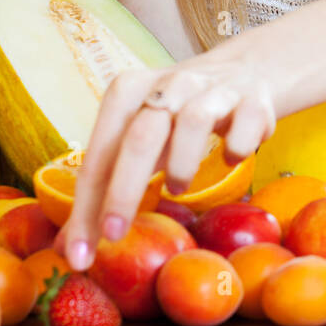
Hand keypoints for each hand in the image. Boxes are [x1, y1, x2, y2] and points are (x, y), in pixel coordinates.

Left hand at [60, 55, 276, 270]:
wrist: (244, 71)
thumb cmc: (178, 115)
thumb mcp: (139, 140)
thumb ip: (106, 187)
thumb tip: (71, 248)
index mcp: (130, 91)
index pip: (100, 152)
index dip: (86, 206)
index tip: (81, 254)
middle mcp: (169, 84)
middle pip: (140, 137)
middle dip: (122, 192)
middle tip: (114, 235)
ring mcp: (214, 90)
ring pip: (193, 121)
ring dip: (182, 164)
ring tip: (177, 189)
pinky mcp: (254, 99)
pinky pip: (247, 122)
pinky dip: (238, 146)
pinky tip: (230, 159)